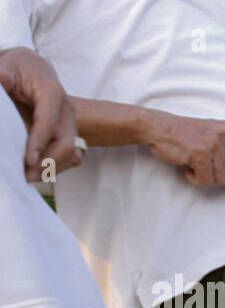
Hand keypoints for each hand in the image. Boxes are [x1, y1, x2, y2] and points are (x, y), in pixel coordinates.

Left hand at [0, 48, 80, 180]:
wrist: (34, 70)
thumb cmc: (18, 69)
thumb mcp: (8, 67)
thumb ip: (3, 74)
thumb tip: (2, 79)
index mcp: (53, 94)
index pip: (49, 122)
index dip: (39, 142)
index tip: (27, 160)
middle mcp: (67, 111)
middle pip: (66, 143)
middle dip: (47, 162)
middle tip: (26, 175)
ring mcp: (71, 124)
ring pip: (72, 154)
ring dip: (53, 168)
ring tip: (30, 177)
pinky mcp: (70, 134)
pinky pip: (71, 157)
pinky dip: (57, 167)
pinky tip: (39, 172)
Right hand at [143, 112, 224, 197]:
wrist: (158, 127)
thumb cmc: (188, 138)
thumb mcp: (216, 141)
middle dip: (221, 178)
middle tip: (206, 168)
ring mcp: (213, 142)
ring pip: (222, 179)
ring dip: (207, 179)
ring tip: (196, 166)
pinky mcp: (200, 151)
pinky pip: (206, 180)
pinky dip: (196, 180)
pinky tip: (189, 169)